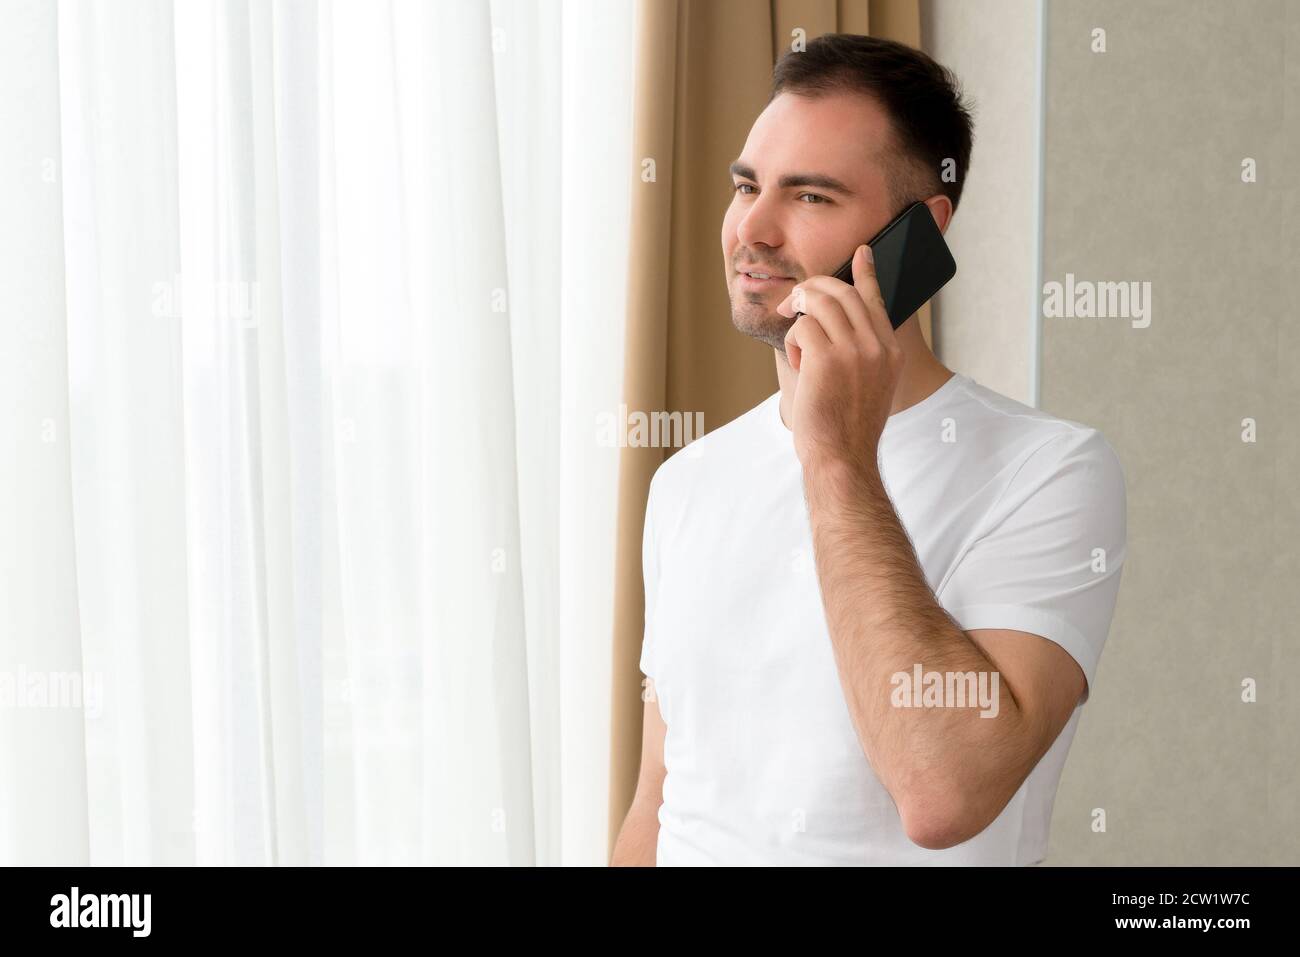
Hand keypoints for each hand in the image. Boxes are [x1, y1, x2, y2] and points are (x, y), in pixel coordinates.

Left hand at [776, 244, 904, 471]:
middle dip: (812, 290)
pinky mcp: (827, 358)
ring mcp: (855, 351)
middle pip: (842, 293)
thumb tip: (833, 322)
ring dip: (798, 313)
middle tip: (793, 302)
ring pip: (819, 303)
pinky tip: (798, 363)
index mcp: (890, 352)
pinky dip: (793, 342)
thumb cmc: (846, 428)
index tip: (862, 252)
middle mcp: (877, 346)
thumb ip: (862, 354)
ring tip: (792, 332)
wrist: (842, 457)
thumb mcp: (870, 386)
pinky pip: (802, 326)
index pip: (876, 300)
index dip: (866, 273)